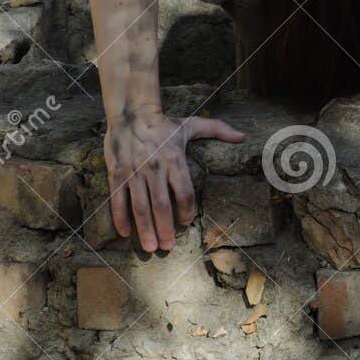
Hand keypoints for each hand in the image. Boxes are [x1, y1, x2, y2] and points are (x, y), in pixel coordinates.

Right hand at [103, 112, 244, 252]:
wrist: (131, 112)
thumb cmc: (164, 123)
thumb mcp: (193, 124)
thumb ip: (218, 130)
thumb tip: (242, 137)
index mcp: (175, 159)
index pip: (184, 192)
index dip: (187, 211)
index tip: (186, 223)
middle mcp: (155, 167)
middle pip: (162, 206)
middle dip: (165, 229)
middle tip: (168, 247)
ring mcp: (134, 172)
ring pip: (140, 207)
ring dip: (145, 229)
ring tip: (151, 248)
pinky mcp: (117, 173)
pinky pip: (118, 199)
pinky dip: (120, 218)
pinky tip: (125, 233)